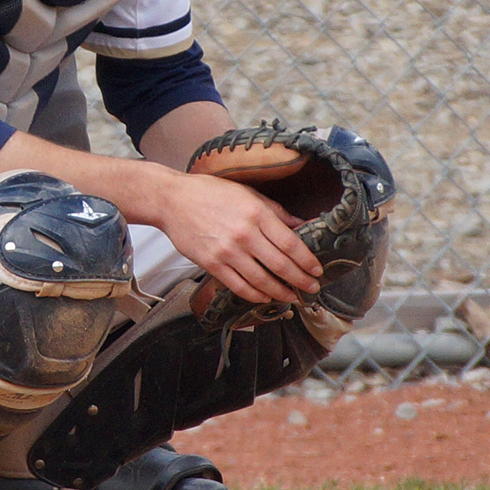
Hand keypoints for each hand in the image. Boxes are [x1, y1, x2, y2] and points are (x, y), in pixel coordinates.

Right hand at [157, 172, 323, 302]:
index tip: (317, 270)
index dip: (307, 261)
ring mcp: (227, 251)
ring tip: (292, 297)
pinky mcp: (212, 264)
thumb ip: (274, 210)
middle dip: (301, 280)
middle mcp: (244, 234)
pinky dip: (256, 295)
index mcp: (257, 213)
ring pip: (262, 281)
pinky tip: (265, 297)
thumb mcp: (247, 193)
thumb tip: (299, 225)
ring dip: (281, 292)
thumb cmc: (209, 193)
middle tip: (311, 288)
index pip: (291, 243)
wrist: (172, 200)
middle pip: (281, 265)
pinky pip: (239, 286)